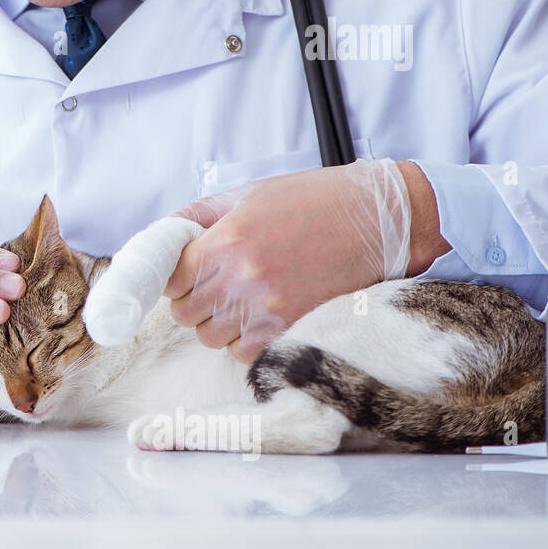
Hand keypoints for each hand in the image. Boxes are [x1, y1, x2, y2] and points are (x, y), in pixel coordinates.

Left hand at [164, 157, 413, 363]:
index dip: (174, 277)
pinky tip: (261, 317)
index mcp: (227, 241)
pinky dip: (245, 341)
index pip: (170, 279)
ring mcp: (268, 309)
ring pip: (211, 337)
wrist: (382, 220)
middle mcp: (243, 278)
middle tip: (214, 286)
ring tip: (241, 300)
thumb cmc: (318, 200)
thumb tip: (165, 235)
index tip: (185, 274)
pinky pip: (244, 354)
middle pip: (185, 313)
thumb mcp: (251, 194)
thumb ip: (200, 216)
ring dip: (218, 323)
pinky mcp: (292, 330)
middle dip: (193, 301)